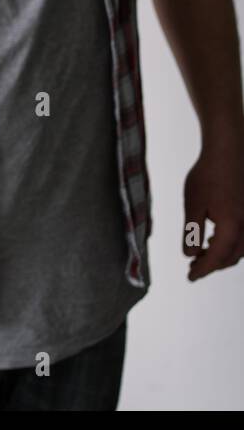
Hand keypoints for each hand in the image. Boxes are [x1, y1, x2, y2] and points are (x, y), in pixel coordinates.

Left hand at [183, 141, 243, 280]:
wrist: (229, 152)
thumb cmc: (208, 175)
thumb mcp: (193, 204)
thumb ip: (192, 232)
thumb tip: (190, 255)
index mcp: (232, 228)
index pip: (217, 258)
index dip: (203, 270)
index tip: (190, 277)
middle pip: (231, 257)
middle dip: (212, 265)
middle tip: (192, 268)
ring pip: (240, 248)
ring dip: (221, 255)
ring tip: (201, 255)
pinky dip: (229, 244)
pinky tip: (214, 239)